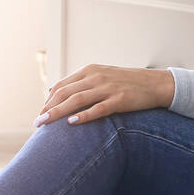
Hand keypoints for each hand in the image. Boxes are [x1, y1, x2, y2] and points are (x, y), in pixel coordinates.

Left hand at [34, 64, 175, 127]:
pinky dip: (84, 116)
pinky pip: (98, 109)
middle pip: (65, 93)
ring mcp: (108, 88)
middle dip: (48, 107)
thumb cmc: (127, 82)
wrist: (156, 83)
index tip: (40, 113)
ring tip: (46, 123)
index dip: (49, 100)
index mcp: (90, 71)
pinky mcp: (120, 99)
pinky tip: (72, 123)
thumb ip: (79, 82)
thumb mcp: (102, 76)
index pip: (62, 85)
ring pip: (77, 100)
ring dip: (58, 112)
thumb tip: (52, 92)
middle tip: (37, 122)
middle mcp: (97, 77)